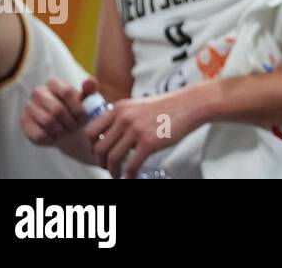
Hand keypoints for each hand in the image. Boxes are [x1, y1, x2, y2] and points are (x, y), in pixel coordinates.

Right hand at [21, 76, 95, 145]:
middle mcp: (38, 92)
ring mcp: (29, 106)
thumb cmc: (77, 111)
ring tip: (67, 131)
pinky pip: (39, 134)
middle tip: (75, 127)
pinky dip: (51, 138)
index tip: (83, 117)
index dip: (77, 108)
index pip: (67, 92)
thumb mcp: (87, 101)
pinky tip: (55, 136)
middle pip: (57, 109)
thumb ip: (90, 90)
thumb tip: (90, 80)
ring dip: (61, 130)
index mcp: (54, 83)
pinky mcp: (23, 121)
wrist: (67, 129)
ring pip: (48, 122)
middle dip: (70, 122)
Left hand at [85, 86, 206, 178]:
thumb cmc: (168, 105)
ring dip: (113, 171)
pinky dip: (129, 175)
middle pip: (99, 148)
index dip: (91, 146)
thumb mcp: (139, 104)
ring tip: (118, 175)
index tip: (98, 153)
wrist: (190, 104)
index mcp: (119, 108)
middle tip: (107, 167)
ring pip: (113, 158)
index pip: (91, 132)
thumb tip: (112, 134)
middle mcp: (124, 118)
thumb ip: (123, 116)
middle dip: (101, 162)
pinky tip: (131, 177)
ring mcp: (135, 130)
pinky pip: (131, 165)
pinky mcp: (148, 142)